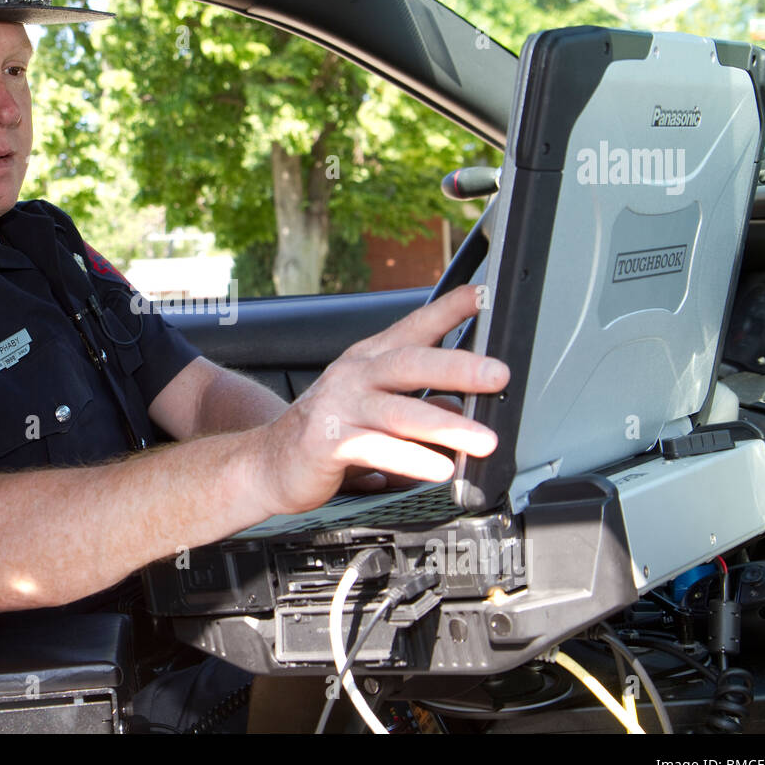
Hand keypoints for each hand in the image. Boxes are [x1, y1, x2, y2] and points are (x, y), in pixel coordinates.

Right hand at [256, 285, 506, 516]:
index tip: (482, 295)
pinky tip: (438, 469)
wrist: (266, 463)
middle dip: (458, 366)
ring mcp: (337, 408)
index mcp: (367, 361)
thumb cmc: (326, 433)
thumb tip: (467, 410)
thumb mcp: (378, 414)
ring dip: (446, 425)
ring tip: (484, 440)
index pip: (412, 327)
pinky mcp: (326, 443)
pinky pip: (375, 450)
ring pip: (398, 411)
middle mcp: (352, 376)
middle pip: (409, 363)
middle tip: (499, 373)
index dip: (447, 309)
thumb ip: (421, 408)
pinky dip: (410, 459)